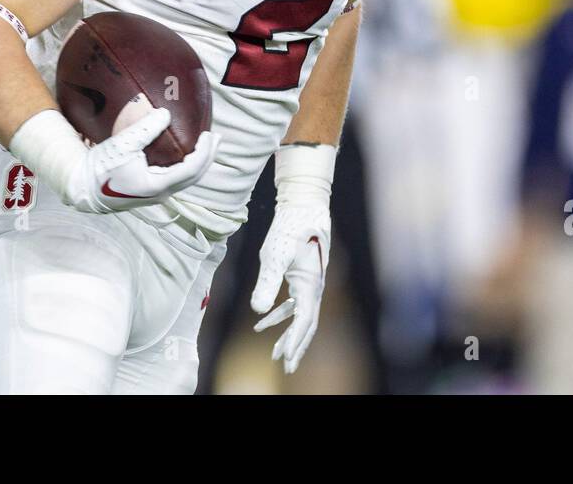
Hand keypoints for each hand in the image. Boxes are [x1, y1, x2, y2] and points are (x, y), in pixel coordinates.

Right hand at [71, 108, 217, 212]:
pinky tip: (185, 153)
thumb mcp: (122, 145)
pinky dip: (187, 166)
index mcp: (157, 185)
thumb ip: (145, 129)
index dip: (204, 152)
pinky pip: (176, 178)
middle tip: (216, 137)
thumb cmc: (101, 168)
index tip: (209, 134)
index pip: (191, 169)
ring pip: (186, 179)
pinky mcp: (150, 191)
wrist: (83, 188)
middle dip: (208, 157)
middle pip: (194, 176)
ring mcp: (155, 194)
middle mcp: (160, 193)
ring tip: (206, 145)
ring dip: (199, 162)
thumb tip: (166, 114)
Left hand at [250, 200, 330, 373]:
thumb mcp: (274, 256)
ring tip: (275, 353)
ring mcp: (310, 283)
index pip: (304, 321)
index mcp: (311, 285)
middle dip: (297, 347)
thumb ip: (267, 283)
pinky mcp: (302, 277)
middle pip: (307, 324)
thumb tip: (258, 310)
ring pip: (301, 316)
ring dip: (288, 335)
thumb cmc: (290, 228)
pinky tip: (262, 323)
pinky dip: (280, 315)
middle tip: (287, 368)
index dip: (295, 342)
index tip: (284, 359)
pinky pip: (294, 304)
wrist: (303, 206)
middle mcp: (314, 287)